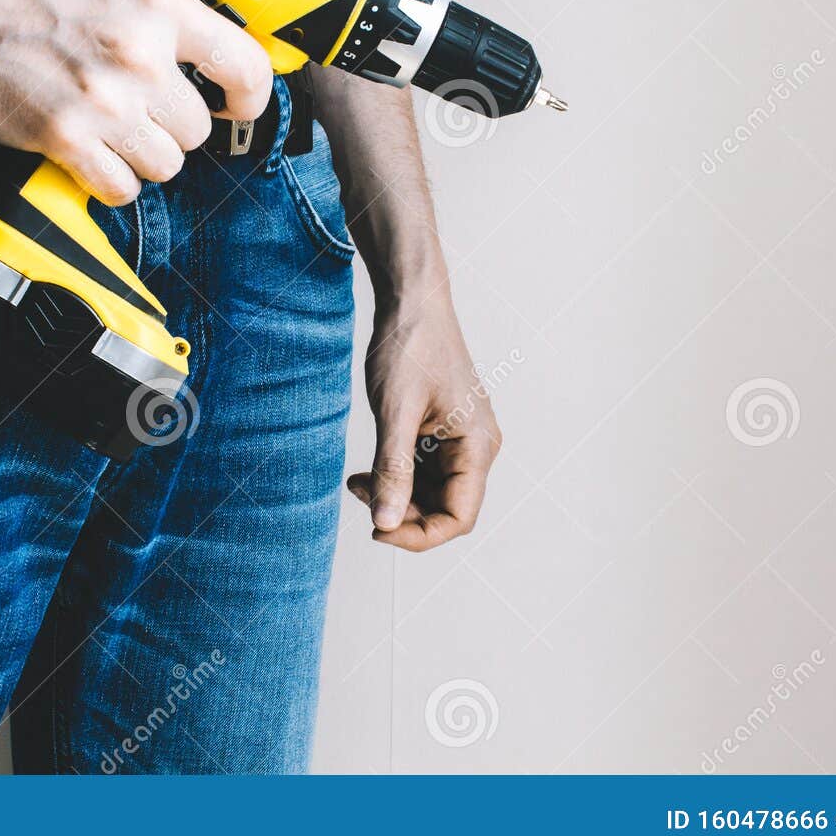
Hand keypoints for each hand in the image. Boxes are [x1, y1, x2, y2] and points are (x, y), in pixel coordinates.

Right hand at [0, 0, 272, 204]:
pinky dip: (110, 180)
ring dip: (143, 155)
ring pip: (166, 164)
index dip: (250, 98)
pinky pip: (122, 188)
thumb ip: (175, 20)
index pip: (245, 66)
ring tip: (113, 128)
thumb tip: (224, 62)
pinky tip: (92, 152)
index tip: (237, 107)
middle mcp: (139, 54)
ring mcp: (105, 101)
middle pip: (199, 129)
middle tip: (140, 109)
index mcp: (160, 6)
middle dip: (173, 126)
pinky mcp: (67, 138)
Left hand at [346, 294, 501, 550]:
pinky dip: (395, 476)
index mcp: (477, 446)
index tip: (377, 530)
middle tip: (360, 495)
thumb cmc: (410, 345)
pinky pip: (423, 470)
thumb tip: (384, 523)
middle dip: (402, 513)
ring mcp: (460, 439)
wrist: (412, 299)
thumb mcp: (395, 412)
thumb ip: (393, 471)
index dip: (419, 535)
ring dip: (395, 495)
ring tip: (358, 480)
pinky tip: (367, 469)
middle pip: (445, 509)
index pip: (459, 518)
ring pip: (431, 492)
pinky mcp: (442, 430)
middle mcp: (476, 447)